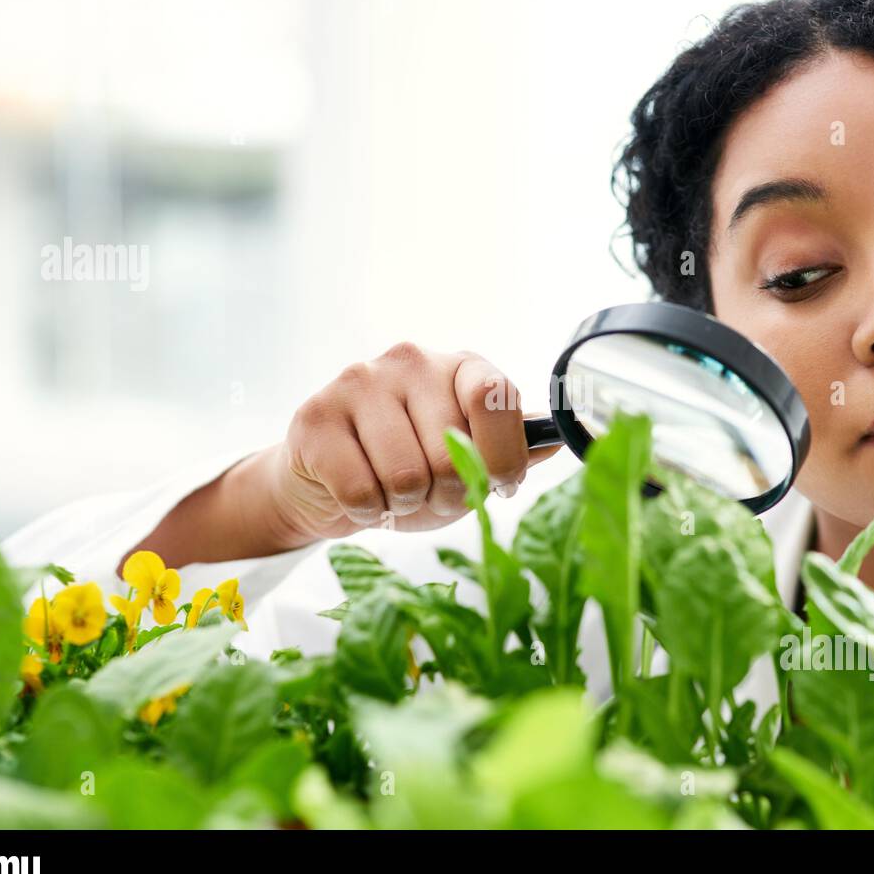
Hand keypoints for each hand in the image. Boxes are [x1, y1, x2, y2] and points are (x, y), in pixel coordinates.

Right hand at [265, 342, 557, 543]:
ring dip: (404, 506)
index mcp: (461, 366)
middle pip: (452, 452)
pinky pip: (360, 491)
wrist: (327, 482)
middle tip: (429, 495)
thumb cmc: (409, 469)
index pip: (495, 398)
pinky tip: (361, 496)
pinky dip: (367, 512)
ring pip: (406, 476)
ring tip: (393, 494)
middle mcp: (411, 360)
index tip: (497, 484)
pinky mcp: (315, 416)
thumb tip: (558, 439)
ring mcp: (359, 381)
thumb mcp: (470, 461)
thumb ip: (513, 450)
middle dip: (447, 495)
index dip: (502, 457)